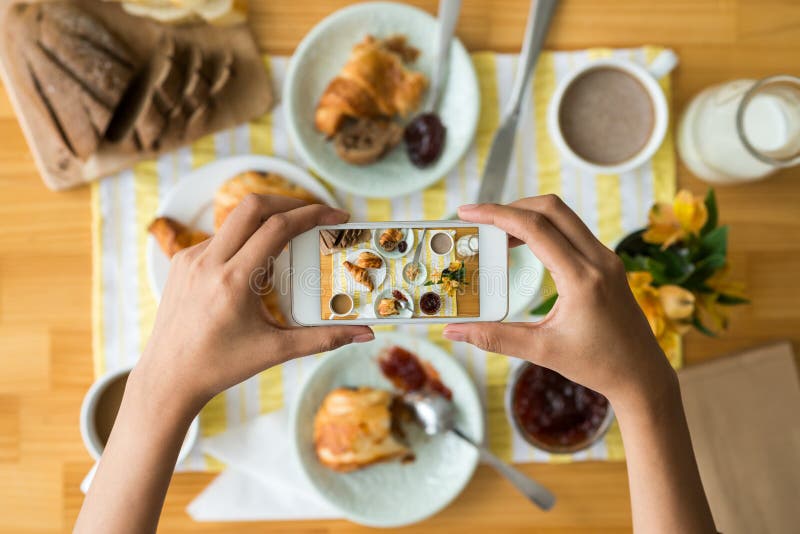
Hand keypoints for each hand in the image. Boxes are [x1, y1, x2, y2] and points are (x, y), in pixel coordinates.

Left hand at [134, 195, 373, 412]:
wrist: (168, 379)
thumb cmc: (221, 366)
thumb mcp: (276, 351)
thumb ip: (324, 338)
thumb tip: (365, 333)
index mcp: (233, 282)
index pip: (277, 227)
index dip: (311, 214)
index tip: (336, 215)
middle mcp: (208, 262)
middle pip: (253, 206)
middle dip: (290, 202)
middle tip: (315, 214)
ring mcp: (191, 259)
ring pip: (235, 220)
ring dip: (267, 221)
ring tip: (292, 240)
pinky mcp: (182, 262)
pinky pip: (220, 238)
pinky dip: (245, 240)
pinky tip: (258, 265)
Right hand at [443, 195, 674, 403]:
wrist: (642, 374)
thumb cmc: (597, 365)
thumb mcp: (541, 351)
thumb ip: (494, 337)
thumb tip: (454, 331)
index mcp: (582, 279)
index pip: (535, 228)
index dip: (497, 214)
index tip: (468, 213)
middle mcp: (598, 260)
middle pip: (550, 208)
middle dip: (511, 207)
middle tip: (480, 221)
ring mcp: (606, 258)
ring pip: (563, 216)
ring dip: (528, 216)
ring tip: (498, 235)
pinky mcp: (607, 263)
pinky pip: (573, 230)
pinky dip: (544, 229)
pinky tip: (524, 246)